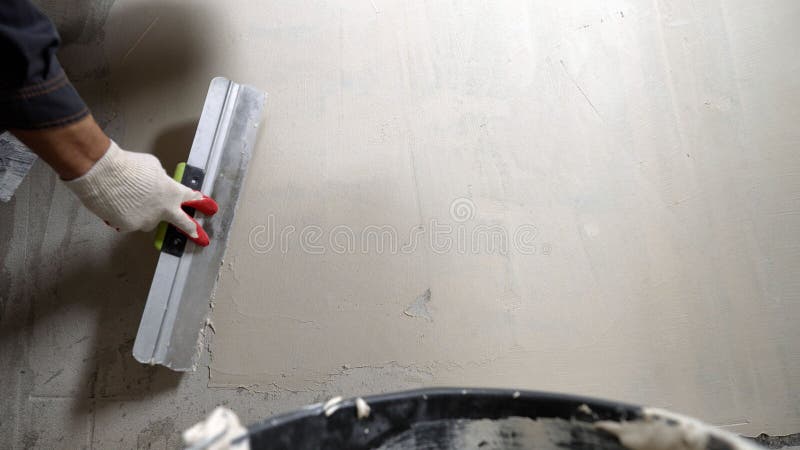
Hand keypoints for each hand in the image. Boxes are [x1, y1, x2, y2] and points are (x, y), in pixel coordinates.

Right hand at [63, 141, 217, 245]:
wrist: (103, 173)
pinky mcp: (130, 227)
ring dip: (144, 212)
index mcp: (173, 192)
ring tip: (129, 198)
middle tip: (199, 237)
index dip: (200, 202)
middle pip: (180, 221)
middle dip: (192, 230)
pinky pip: (130, 222)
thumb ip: (161, 180)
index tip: (209, 207)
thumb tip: (159, 185)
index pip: (191, 199)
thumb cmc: (128, 166)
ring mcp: (147, 221)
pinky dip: (125, 215)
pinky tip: (118, 203)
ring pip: (148, 219)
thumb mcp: (153, 167)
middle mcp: (163, 210)